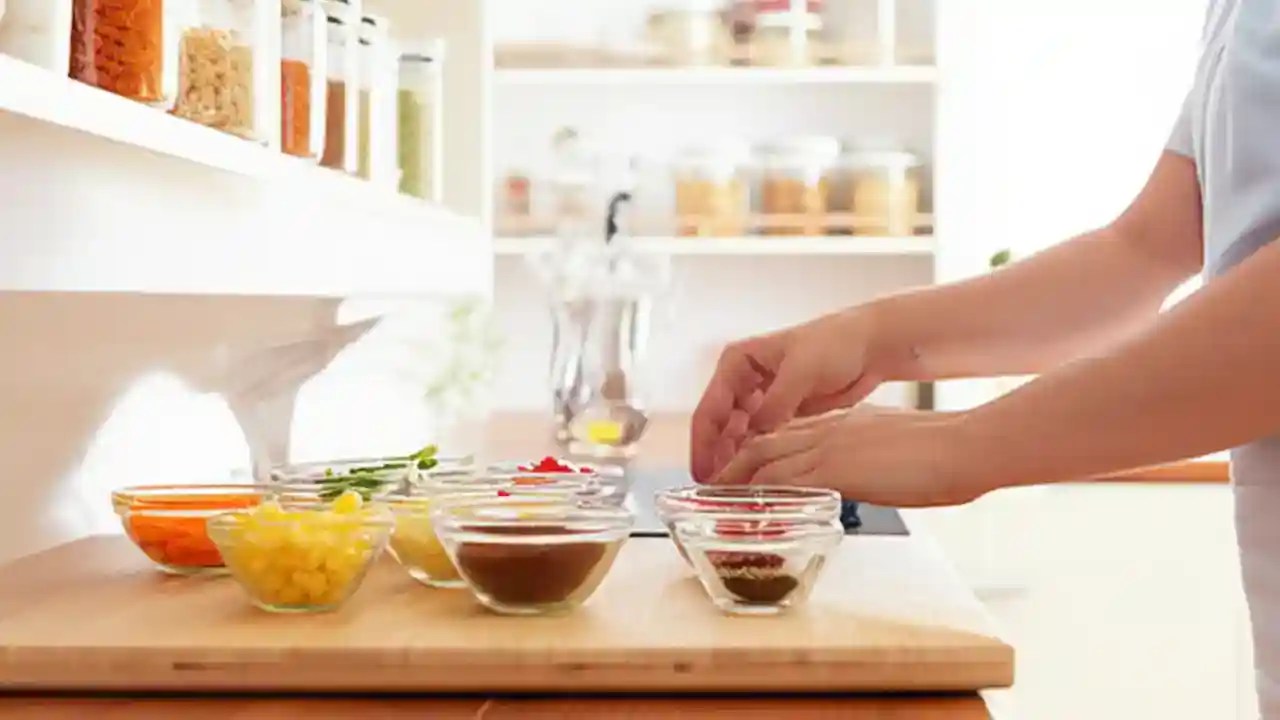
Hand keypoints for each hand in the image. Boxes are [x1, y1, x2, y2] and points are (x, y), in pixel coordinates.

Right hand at [690, 309, 885, 482]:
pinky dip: (758, 459)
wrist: (869, 349)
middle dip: (717, 458)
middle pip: (719, 427)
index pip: (710, 409)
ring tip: (735, 491)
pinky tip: (758, 480)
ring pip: (738, 438)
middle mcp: (743, 383)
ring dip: (736, 461)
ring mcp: (761, 401)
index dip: (704, 444)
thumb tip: (756, 436)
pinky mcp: (781, 416)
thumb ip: (776, 403)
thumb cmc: (835, 344)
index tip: (703, 473)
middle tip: (718, 491)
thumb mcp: (801, 370)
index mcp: (737, 363)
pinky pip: (761, 442)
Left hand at [710, 406, 989, 506]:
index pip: (788, 436)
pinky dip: (759, 502)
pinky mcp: (835, 469)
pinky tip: (744, 519)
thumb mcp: (897, 450)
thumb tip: (866, 480)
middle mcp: (827, 430)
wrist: (963, 446)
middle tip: (713, 493)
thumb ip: (873, 461)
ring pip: (763, 462)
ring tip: (714, 508)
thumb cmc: (945, 454)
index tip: (742, 475)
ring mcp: (828, 447)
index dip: (760, 456)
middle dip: (734, 469)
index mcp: (843, 423)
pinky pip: (782, 485)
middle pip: (763, 445)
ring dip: (735, 486)